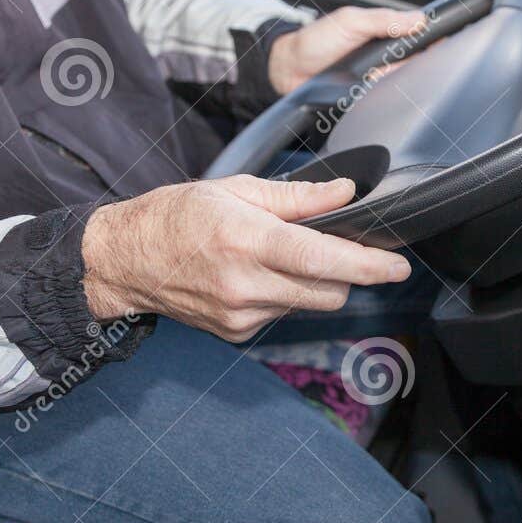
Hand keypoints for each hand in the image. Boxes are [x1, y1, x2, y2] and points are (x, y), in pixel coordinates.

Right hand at [81, 176, 409, 342]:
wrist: (123, 261)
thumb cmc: (176, 216)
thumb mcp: (236, 189)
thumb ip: (297, 197)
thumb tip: (346, 194)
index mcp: (247, 239)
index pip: (321, 259)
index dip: (367, 265)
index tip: (398, 266)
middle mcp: (246, 284)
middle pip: (329, 292)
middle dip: (346, 274)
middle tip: (339, 249)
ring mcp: (241, 315)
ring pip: (309, 306)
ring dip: (313, 284)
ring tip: (278, 257)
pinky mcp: (235, 333)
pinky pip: (283, 316)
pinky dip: (284, 296)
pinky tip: (255, 276)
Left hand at [268, 6, 426, 95]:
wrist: (288, 71)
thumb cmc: (314, 42)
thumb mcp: (350, 21)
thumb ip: (383, 19)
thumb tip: (418, 18)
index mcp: (382, 32)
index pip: (416, 35)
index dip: (430, 39)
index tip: (437, 40)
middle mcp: (383, 56)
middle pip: (415, 62)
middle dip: (412, 62)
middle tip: (390, 59)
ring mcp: (377, 77)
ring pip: (402, 82)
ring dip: (396, 79)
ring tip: (375, 73)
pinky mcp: (369, 96)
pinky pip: (386, 98)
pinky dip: (385, 95)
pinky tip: (375, 88)